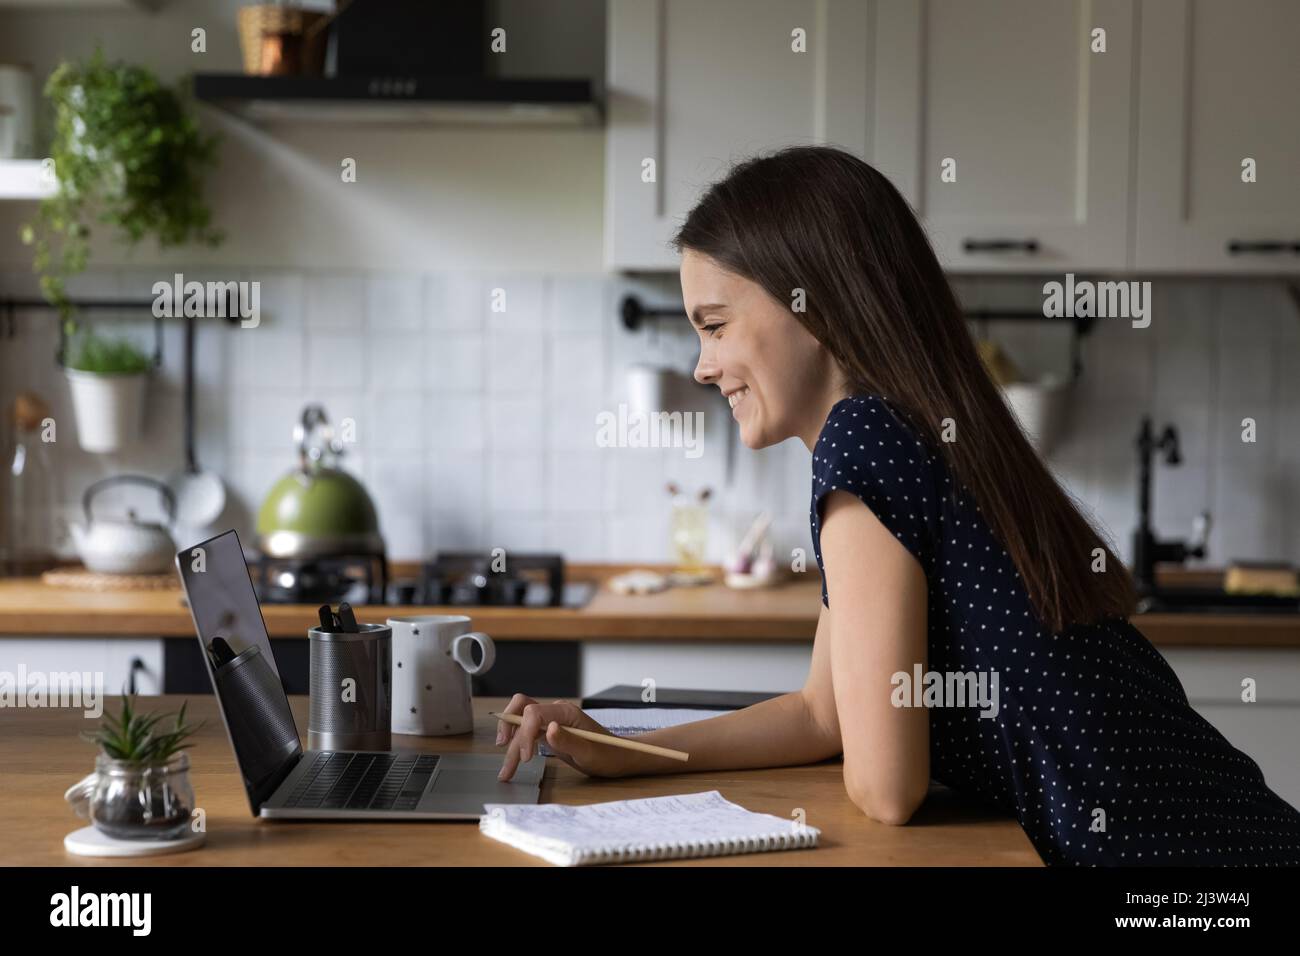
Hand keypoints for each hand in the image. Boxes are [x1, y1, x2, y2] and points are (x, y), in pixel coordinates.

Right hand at [495, 694, 632, 780]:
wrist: (617, 758)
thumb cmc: (607, 755)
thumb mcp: (590, 753)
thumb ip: (568, 740)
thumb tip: (548, 728)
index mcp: (566, 712)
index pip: (533, 713)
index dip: (525, 733)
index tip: (526, 758)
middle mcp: (555, 712)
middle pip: (521, 710)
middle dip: (509, 731)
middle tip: (505, 755)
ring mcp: (551, 720)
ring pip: (520, 723)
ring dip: (510, 742)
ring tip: (506, 771)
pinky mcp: (548, 731)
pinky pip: (526, 732)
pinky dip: (516, 745)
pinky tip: (513, 762)